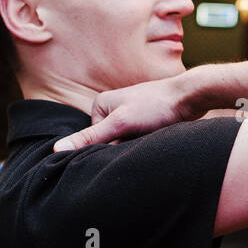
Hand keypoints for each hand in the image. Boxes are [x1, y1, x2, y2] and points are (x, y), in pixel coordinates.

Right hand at [52, 70, 210, 151]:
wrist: (190, 97)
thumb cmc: (156, 106)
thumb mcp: (120, 124)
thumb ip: (90, 137)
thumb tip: (56, 149)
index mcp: (100, 105)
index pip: (94, 141)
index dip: (110, 147)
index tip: (127, 140)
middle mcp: (113, 109)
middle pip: (110, 142)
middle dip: (124, 146)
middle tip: (142, 139)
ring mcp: (129, 115)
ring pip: (125, 143)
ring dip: (136, 146)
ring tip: (150, 137)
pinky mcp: (144, 123)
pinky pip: (138, 141)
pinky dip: (145, 144)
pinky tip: (155, 138)